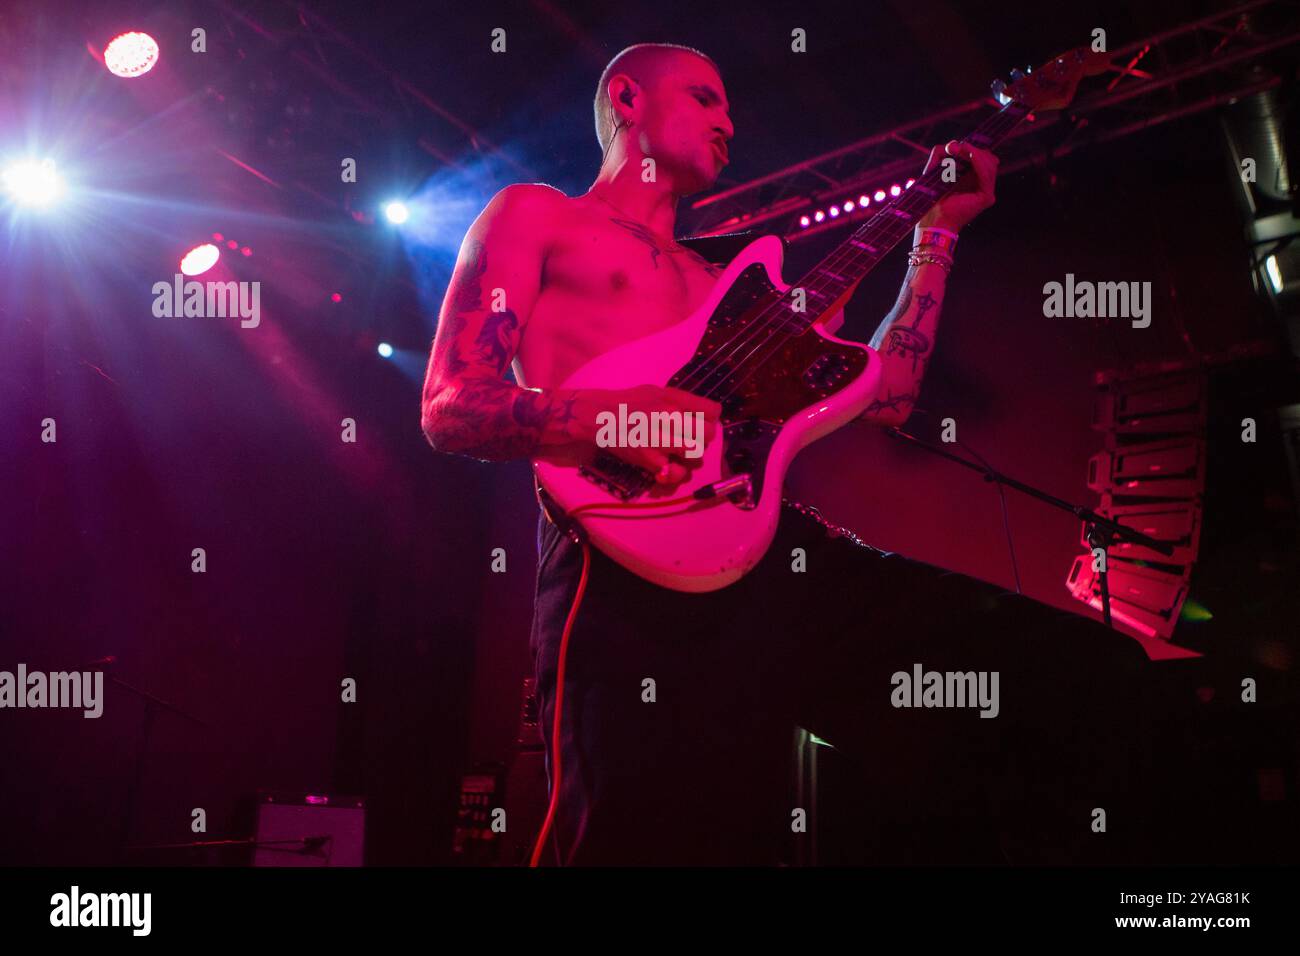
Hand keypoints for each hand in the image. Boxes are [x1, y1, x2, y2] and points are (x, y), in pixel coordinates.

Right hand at [574, 385, 721, 485]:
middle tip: (689, 437)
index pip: (713, 412)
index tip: (702, 421)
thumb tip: (708, 413)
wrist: (600, 417)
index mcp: (674, 400)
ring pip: (696, 455)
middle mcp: (670, 419)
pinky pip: (677, 473)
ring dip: (690, 455)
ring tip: (678, 451)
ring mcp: (661, 441)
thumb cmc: (630, 402)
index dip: (710, 418)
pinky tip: (669, 465)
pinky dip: (675, 472)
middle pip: (708, 435)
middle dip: (703, 438)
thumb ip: (683, 401)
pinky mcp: (650, 460)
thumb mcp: (658, 391)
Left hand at [917, 140, 997, 231]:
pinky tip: (969, 155)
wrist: (932, 218)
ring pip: (990, 163)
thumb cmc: (932, 198)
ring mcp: (986, 191)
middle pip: (988, 157)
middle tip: (954, 149)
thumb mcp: (934, 170)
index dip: (972, 148)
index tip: (953, 146)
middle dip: (972, 149)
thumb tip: (953, 144)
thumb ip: (941, 153)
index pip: (982, 157)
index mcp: (972, 179)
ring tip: (960, 150)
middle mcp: (981, 185)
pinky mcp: (986, 197)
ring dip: (975, 153)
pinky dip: (978, 161)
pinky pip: (987, 174)